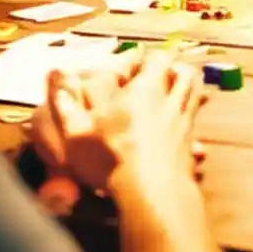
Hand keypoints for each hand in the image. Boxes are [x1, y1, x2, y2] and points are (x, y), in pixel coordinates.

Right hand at [44, 51, 205, 194]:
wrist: (151, 193)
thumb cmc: (111, 157)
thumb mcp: (78, 132)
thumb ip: (66, 104)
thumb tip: (55, 75)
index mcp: (145, 90)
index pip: (158, 60)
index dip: (152, 58)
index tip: (142, 62)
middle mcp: (169, 102)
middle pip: (186, 74)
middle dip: (178, 69)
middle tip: (167, 74)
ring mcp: (184, 123)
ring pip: (197, 96)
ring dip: (190, 90)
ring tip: (177, 95)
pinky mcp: (190, 147)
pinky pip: (196, 124)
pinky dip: (191, 120)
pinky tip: (183, 128)